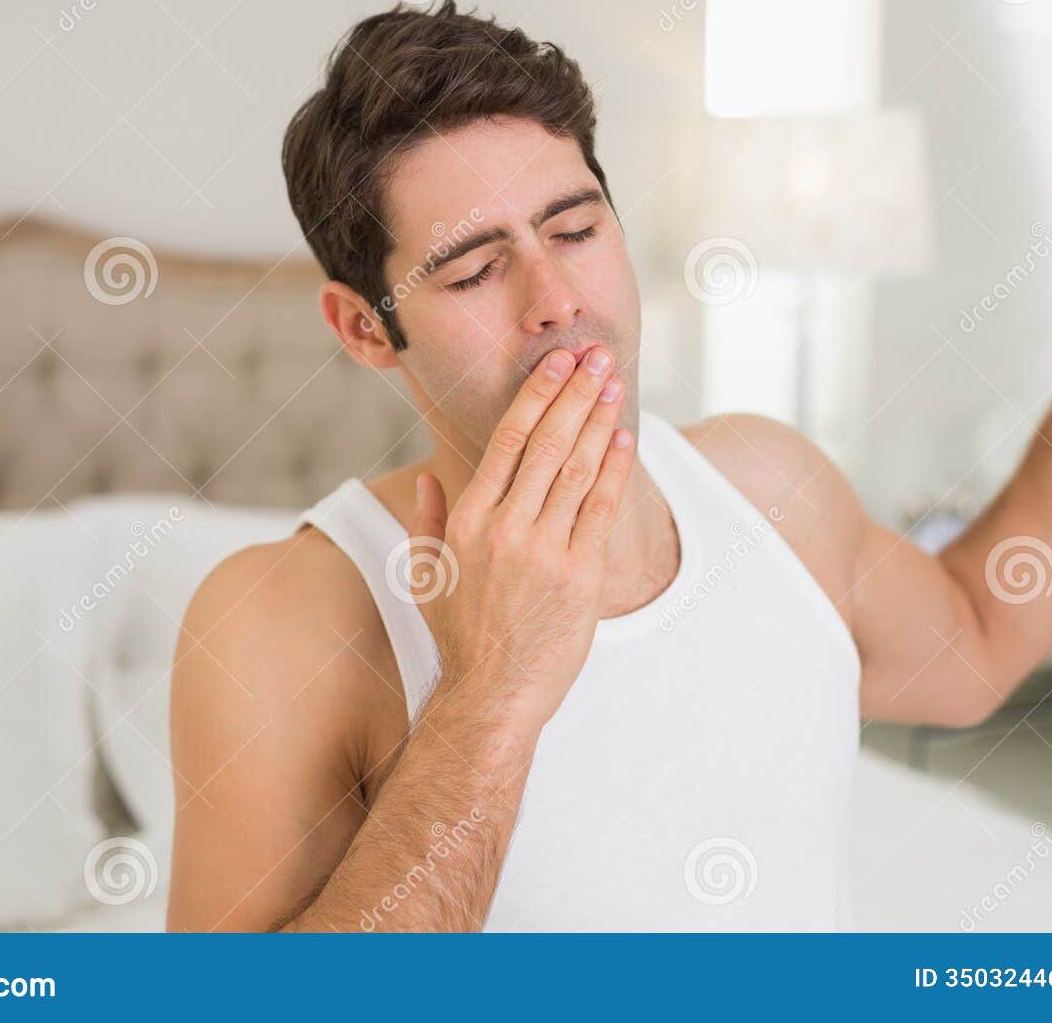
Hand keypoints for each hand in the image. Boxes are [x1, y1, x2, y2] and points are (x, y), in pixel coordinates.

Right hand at [405, 346, 634, 732]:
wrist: (492, 696)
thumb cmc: (460, 638)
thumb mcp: (426, 577)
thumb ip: (426, 522)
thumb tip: (428, 477)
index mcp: (468, 520)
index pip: (507, 441)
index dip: (537, 396)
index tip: (557, 363)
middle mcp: (505, 527)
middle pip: (547, 443)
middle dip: (575, 393)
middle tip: (597, 355)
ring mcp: (544, 551)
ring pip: (577, 468)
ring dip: (599, 420)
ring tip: (614, 384)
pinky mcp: (579, 576)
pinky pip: (602, 509)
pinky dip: (615, 470)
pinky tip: (625, 439)